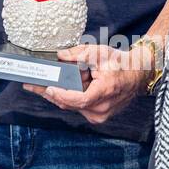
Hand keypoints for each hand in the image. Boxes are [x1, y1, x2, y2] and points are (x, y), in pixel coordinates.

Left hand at [22, 43, 150, 123]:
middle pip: (70, 104)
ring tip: (41, 83)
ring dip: (59, 94)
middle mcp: (101, 109)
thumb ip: (79, 54)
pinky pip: (77, 107)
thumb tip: (61, 55)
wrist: (138, 75)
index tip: (47, 87)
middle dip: (50, 93)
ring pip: (71, 106)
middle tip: (31, 85)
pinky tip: (58, 87)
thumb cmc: (121, 63)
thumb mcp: (100, 53)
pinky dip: (68, 97)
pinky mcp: (97, 115)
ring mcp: (99, 114)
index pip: (78, 99)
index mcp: (104, 93)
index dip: (61, 94)